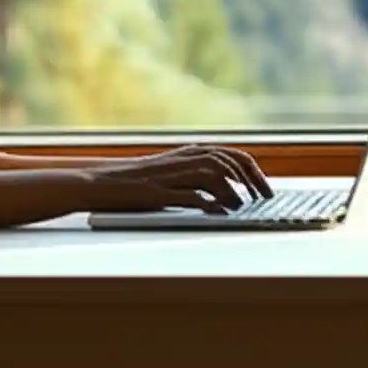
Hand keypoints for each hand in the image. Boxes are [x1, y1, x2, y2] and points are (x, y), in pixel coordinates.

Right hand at [88, 145, 273, 214]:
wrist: (102, 183)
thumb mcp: (174, 171)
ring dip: (232, 191)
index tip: (265, 191)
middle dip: (251, 182)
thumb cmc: (139, 182)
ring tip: (241, 208)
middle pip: (229, 163)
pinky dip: (209, 203)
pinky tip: (219, 214)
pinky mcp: (158, 193)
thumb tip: (232, 190)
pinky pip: (190, 195)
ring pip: (214, 174)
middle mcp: (185, 159)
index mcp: (191, 153)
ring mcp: (171, 175)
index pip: (234, 155)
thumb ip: (200, 175)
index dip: (254, 173)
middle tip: (263, 201)